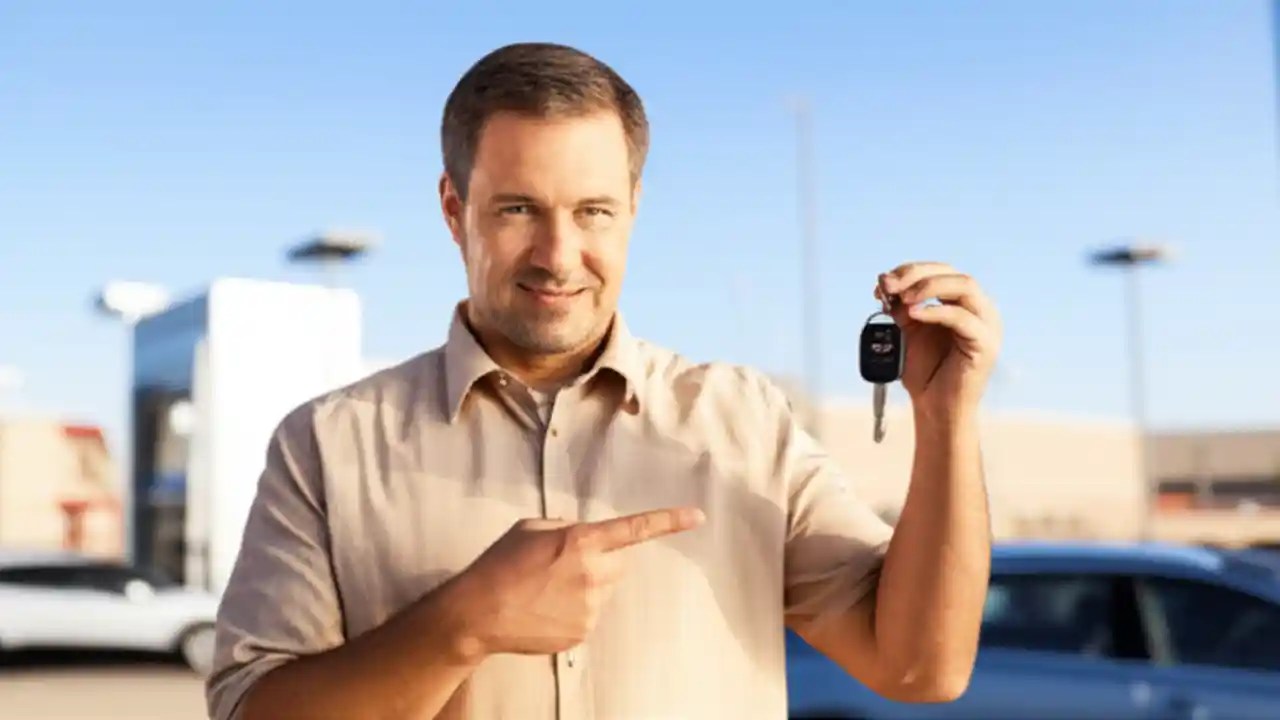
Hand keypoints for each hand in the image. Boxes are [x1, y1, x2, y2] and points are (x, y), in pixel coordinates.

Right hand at [453, 507, 705, 657]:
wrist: (478, 613)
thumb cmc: (500, 564)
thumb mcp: (531, 528)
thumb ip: (565, 527)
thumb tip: (581, 532)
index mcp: (582, 541)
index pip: (635, 528)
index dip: (669, 521)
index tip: (697, 516)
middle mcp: (594, 574)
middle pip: (620, 562)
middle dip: (603, 559)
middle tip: (566, 562)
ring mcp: (592, 607)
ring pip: (605, 590)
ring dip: (588, 585)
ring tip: (547, 588)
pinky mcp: (584, 631)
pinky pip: (591, 613)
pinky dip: (575, 609)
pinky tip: (546, 608)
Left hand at [875, 262, 1002, 417]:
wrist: (934, 408)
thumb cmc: (925, 370)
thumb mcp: (907, 329)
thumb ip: (900, 305)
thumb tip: (883, 279)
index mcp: (965, 303)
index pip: (943, 271)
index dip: (912, 270)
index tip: (884, 281)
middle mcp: (981, 310)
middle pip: (954, 274)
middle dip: (918, 274)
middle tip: (890, 285)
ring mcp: (987, 326)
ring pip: (966, 286)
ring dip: (930, 287)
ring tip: (904, 298)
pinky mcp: (986, 345)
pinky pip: (963, 318)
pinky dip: (937, 311)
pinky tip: (915, 314)